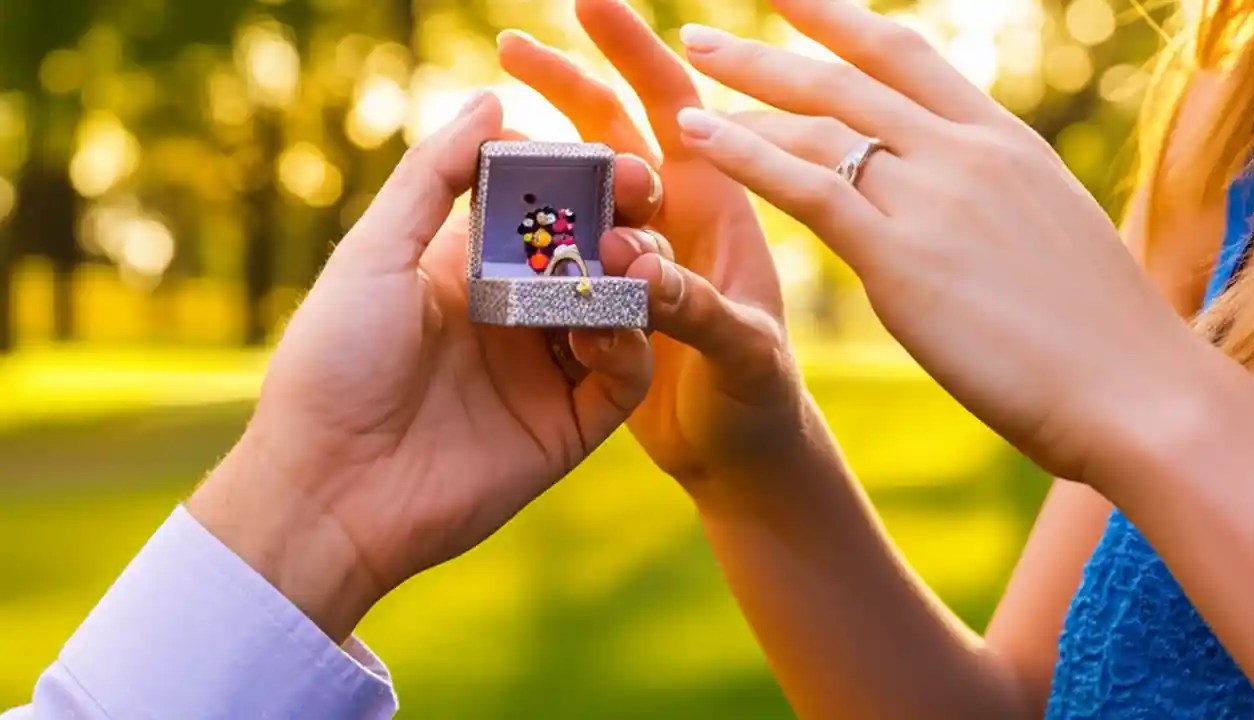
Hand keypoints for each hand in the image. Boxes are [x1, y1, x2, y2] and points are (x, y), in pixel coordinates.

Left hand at [189, 93, 654, 639]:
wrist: (329, 487)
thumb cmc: (334, 363)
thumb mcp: (376, 253)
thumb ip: (434, 175)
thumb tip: (490, 98)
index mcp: (474, 268)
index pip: (553, 208)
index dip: (587, 180)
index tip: (611, 158)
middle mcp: (519, 315)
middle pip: (600, 254)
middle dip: (627, 222)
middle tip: (640, 199)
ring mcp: (547, 371)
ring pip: (625, 310)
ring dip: (637, 277)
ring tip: (627, 259)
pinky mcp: (569, 426)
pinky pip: (625, 378)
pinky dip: (629, 344)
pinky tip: (604, 326)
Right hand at [497, 0, 811, 486]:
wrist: (744, 456)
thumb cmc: (762, 403)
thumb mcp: (744, 355)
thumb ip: (697, 308)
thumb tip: (634, 265)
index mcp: (718, 213)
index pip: (680, 111)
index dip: (637, 54)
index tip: (590, 4)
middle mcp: (672, 223)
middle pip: (616, 132)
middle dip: (569, 81)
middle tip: (512, 44)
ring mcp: (632, 258)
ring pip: (579, 186)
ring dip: (538, 152)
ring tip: (489, 126)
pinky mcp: (599, 297)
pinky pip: (553, 246)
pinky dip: (524, 223)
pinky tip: (487, 210)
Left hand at [673, 0, 1222, 483]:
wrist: (1137, 391)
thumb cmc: (1101, 334)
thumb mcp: (1048, 234)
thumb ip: (993, 203)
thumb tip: (962, 205)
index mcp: (1005, 141)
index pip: (908, 57)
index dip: (840, 22)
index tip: (790, 0)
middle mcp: (966, 151)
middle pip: (849, 77)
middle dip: (770, 51)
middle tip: (705, 35)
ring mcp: (935, 196)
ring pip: (821, 124)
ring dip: (743, 97)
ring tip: (683, 83)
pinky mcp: (903, 256)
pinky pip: (808, 185)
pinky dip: (746, 155)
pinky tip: (697, 137)